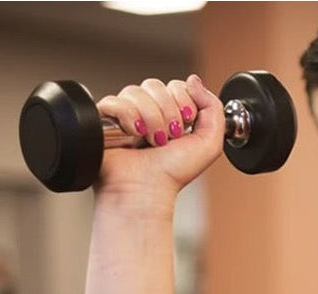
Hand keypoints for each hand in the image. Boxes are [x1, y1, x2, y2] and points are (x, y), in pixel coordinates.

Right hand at [94, 75, 223, 196]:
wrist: (147, 189)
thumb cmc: (173, 173)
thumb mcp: (210, 143)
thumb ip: (213, 108)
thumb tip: (194, 80)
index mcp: (170, 113)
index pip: (176, 85)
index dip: (183, 101)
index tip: (185, 125)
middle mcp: (146, 111)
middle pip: (155, 85)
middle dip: (168, 113)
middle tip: (169, 138)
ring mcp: (124, 114)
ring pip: (135, 91)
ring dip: (151, 119)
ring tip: (152, 141)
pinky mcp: (103, 119)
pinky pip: (114, 101)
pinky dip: (128, 118)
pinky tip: (133, 136)